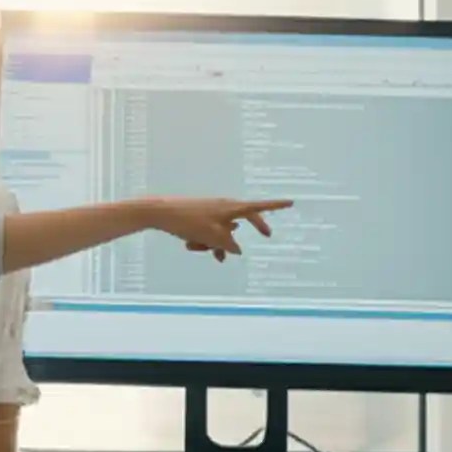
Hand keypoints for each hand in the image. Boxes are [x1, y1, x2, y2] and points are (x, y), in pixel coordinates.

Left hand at [145, 198, 292, 260]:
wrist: (160, 213)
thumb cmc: (188, 222)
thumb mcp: (212, 238)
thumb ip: (229, 245)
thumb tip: (237, 249)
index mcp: (230, 208)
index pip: (257, 208)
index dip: (275, 207)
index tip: (291, 202)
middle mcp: (223, 207)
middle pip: (243, 220)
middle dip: (250, 230)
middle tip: (268, 236)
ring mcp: (211, 212)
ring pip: (223, 232)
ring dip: (214, 244)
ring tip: (195, 246)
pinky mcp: (200, 217)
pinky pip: (209, 232)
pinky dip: (204, 241)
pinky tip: (189, 244)